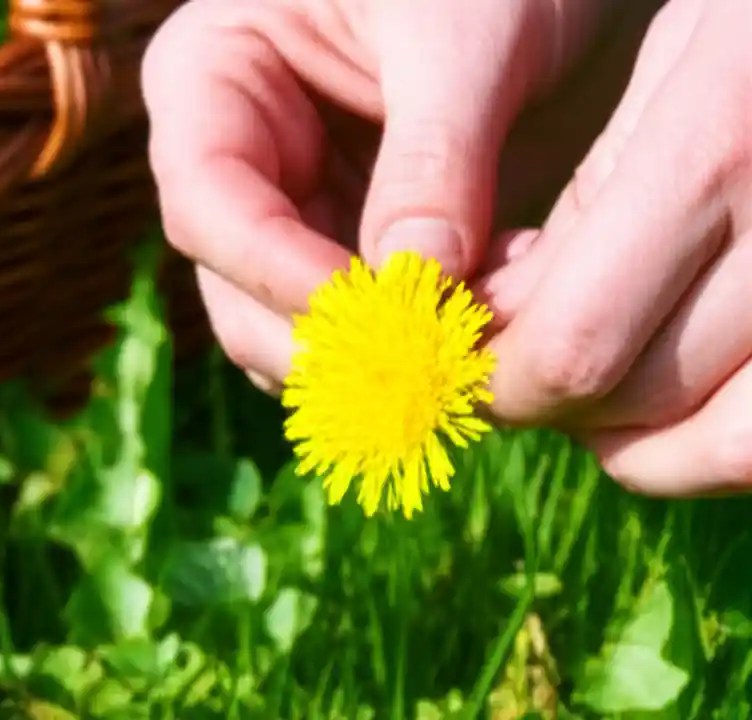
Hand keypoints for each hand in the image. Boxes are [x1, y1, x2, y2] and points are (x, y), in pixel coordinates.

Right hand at [141, 0, 655, 390]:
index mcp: (209, 77)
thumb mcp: (461, 34)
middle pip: (234, 286)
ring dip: (370, 360)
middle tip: (418, 376)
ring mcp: (288, 207)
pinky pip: (358, 324)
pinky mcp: (349, 244)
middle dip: (322, 339)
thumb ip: (433, 158)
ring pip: (290, 324)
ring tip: (466, 354)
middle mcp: (233, 156)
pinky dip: (413, 347)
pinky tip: (486, 331)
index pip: (208, 201)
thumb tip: (417, 282)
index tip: (377, 320)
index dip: (277, 271)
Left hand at [479, 0, 751, 495]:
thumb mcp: (666, 64)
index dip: (496, 376)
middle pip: (640, 396)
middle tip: (515, 370)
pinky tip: (675, 398)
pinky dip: (717, 440)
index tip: (460, 358)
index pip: (575, 340)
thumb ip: (585, 200)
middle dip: (550, 400)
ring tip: (594, 395)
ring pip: (730, 442)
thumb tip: (502, 326)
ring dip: (642, 443)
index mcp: (718, 140)